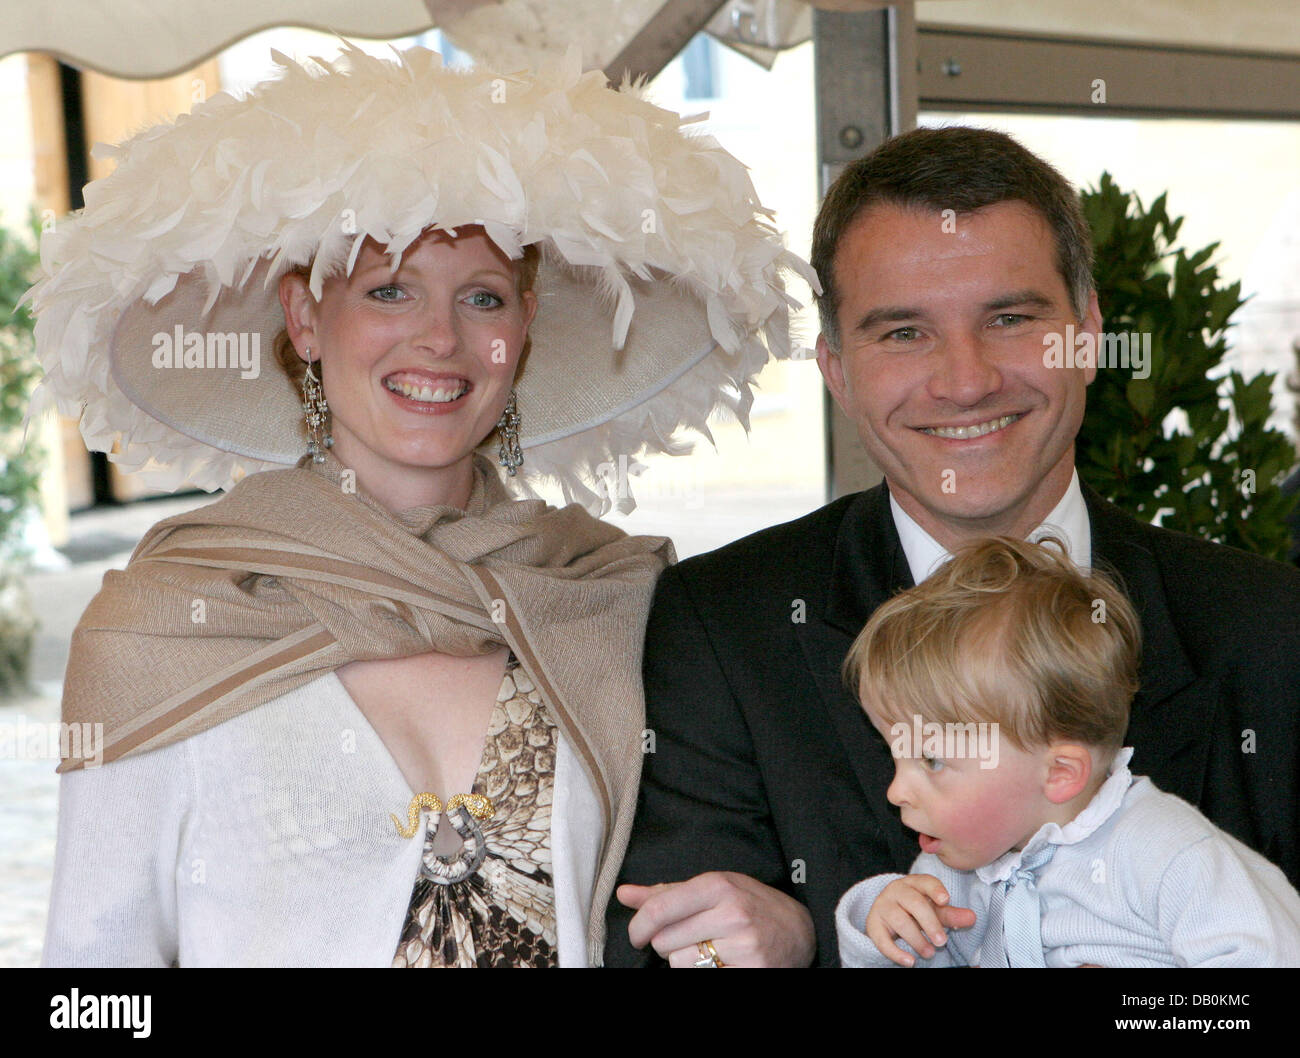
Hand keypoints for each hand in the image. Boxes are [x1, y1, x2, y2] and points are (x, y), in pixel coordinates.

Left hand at [616, 872, 815, 966]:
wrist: (801, 930)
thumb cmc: (750, 905)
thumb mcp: (714, 888)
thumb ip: (667, 892)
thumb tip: (624, 894)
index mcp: (717, 885)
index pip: (660, 908)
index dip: (638, 926)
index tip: (636, 936)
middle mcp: (730, 912)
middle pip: (665, 941)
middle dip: (669, 944)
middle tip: (691, 938)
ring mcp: (743, 944)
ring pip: (680, 964)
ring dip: (687, 962)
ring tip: (710, 950)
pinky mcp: (750, 970)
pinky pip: (703, 978)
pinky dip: (706, 973)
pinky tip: (722, 963)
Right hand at [866, 874, 976, 966]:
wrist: (885, 915)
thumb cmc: (915, 910)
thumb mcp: (934, 910)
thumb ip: (951, 915)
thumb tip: (972, 917)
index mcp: (914, 883)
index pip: (925, 882)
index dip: (935, 889)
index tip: (946, 900)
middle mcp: (896, 891)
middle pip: (914, 903)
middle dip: (930, 923)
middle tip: (942, 942)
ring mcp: (882, 906)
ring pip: (899, 921)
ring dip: (916, 940)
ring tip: (930, 953)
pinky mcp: (873, 925)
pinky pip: (882, 939)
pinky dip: (896, 952)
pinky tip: (910, 962)